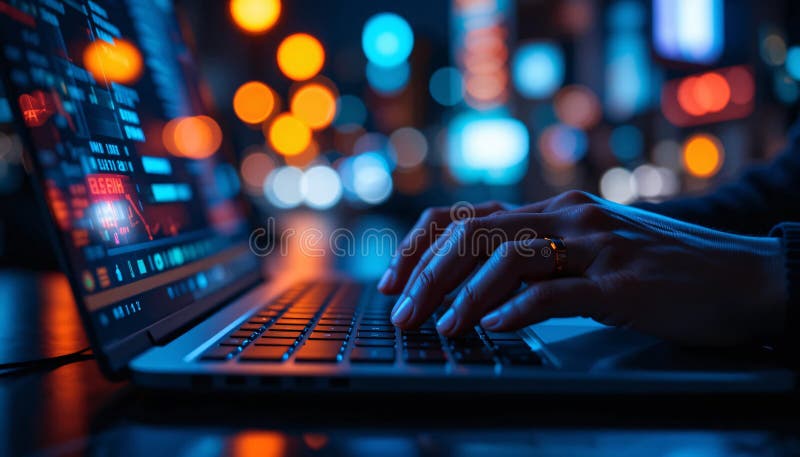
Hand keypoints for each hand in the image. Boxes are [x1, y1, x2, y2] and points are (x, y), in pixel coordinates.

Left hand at [381, 191, 786, 346]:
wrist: (741, 273)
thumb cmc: (660, 267)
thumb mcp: (590, 250)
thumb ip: (543, 256)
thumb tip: (479, 285)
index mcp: (556, 210)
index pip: (468, 216)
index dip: (422, 245)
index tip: (394, 278)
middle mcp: (569, 217)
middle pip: (476, 235)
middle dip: (428, 274)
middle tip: (402, 311)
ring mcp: (596, 247)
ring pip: (509, 258)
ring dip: (465, 296)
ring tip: (442, 328)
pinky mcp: (623, 283)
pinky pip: (558, 293)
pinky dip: (519, 310)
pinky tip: (496, 329)